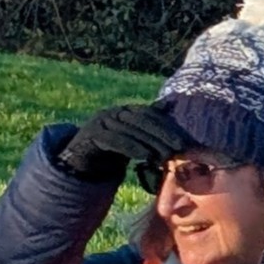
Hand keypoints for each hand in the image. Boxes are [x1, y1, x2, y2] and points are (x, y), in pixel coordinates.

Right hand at [52, 101, 191, 186]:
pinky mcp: (92, 135)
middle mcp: (115, 112)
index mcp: (126, 110)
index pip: (152, 115)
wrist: (77, 159)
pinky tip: (145, 157)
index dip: (169, 127)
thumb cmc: (109, 148)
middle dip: (163, 134)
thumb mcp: (132, 136)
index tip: (185, 141)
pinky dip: (131, 148)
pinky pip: (115, 141)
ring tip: (166, 156)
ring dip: (150, 143)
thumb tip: (171, 104)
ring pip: (131, 130)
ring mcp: (102, 121)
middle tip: (180, 148)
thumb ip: (149, 122)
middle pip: (143, 120)